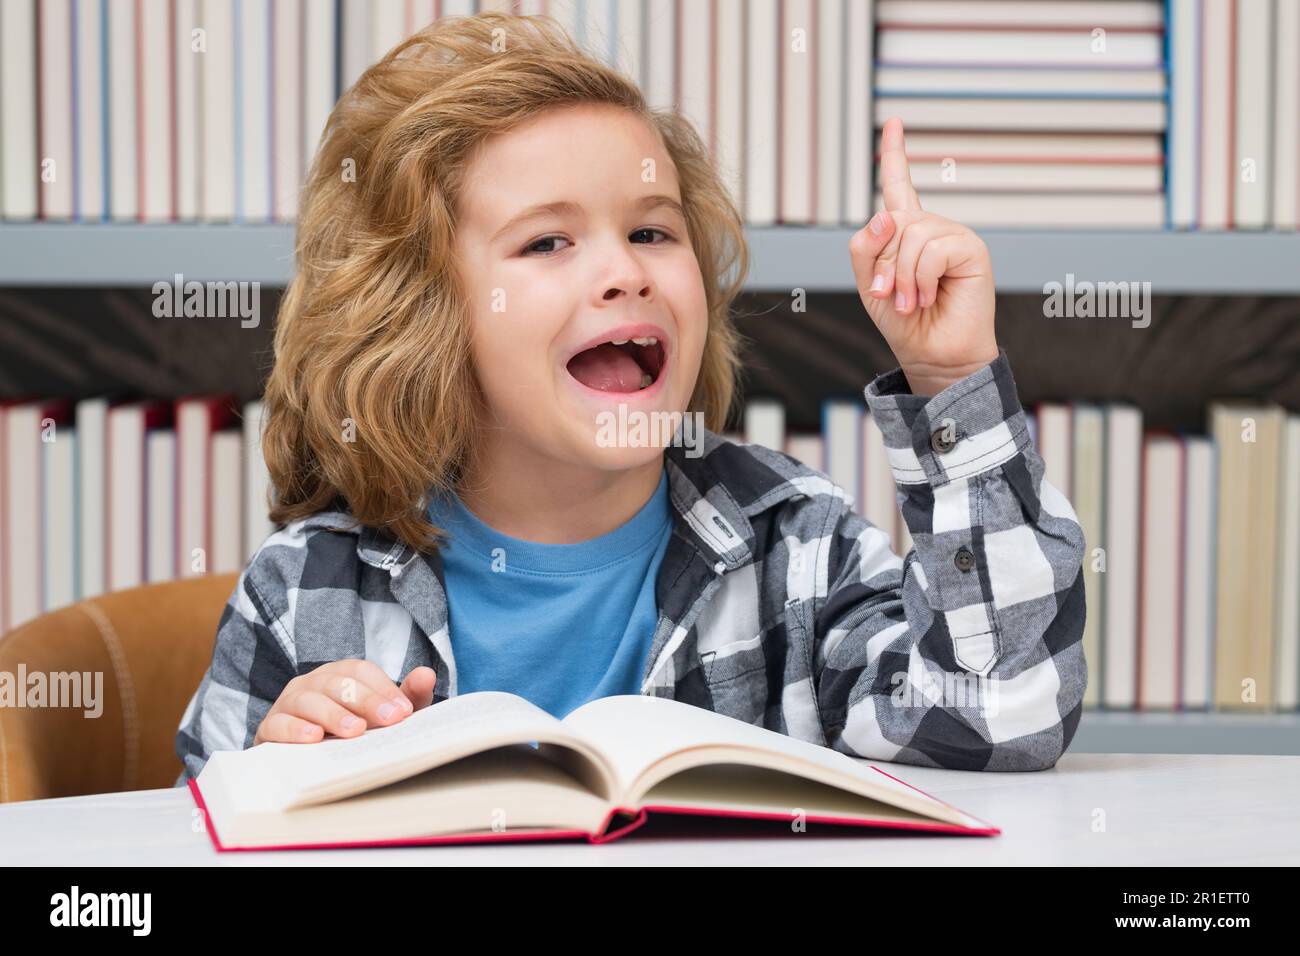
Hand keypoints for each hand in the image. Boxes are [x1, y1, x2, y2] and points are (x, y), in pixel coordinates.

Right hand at [254, 660, 437, 743]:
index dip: (383, 689)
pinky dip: (294, 729)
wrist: (302, 761)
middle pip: (337, 682)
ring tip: (354, 731)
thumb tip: (427, 674)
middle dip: (365, 701)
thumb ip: (407, 698)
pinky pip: (277, 723)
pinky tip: (312, 738)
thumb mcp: (382, 717)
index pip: (361, 672)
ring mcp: (289, 702)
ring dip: (332, 714)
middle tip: (388, 721)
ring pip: (308, 699)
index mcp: (340, 675)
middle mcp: (313, 682)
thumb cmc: (350, 733)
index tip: (403, 712)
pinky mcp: (269, 727)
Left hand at [849, 117, 998, 395]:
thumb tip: (886, 215)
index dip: (894, 154)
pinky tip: (930, 297)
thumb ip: (866, 248)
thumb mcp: (870, 285)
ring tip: (912, 302)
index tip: (893, 123)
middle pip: (892, 222)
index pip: (897, 186)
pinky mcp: (971, 248)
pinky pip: (932, 249)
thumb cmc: (904, 321)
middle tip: (893, 297)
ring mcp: (953, 235)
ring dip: (903, 277)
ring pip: (911, 236)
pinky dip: (922, 279)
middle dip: (885, 264)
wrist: (932, 354)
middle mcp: (931, 228)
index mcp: (906, 232)